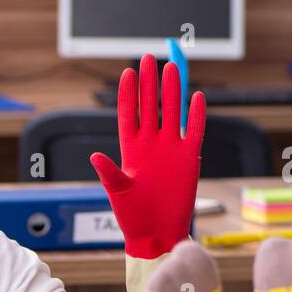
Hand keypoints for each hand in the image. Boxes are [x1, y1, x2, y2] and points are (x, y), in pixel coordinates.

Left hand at [89, 54, 205, 258]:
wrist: (156, 233)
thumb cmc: (132, 216)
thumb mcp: (117, 193)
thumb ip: (110, 173)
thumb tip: (95, 157)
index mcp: (130, 149)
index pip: (128, 114)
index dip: (128, 94)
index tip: (128, 72)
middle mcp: (151, 144)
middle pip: (150, 106)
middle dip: (149, 83)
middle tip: (148, 58)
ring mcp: (171, 149)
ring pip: (172, 112)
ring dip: (172, 91)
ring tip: (171, 68)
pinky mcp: (190, 159)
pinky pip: (195, 131)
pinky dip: (197, 115)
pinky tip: (197, 96)